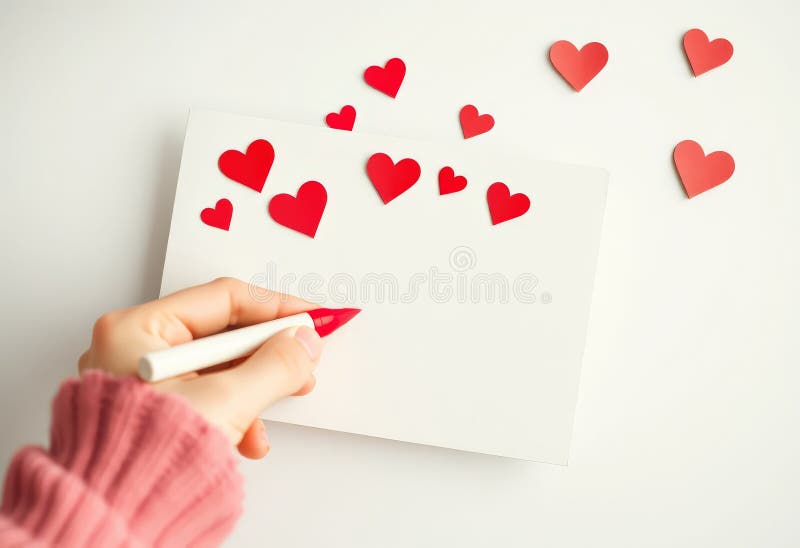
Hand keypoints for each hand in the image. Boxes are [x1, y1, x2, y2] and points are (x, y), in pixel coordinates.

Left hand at [78, 277, 322, 458]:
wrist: (120, 516)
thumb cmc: (145, 460)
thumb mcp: (226, 401)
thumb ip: (274, 365)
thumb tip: (302, 344)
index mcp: (135, 330)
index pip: (222, 298)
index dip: (274, 307)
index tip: (307, 316)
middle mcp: (132, 348)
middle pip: (221, 331)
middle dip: (268, 349)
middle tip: (301, 352)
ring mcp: (141, 380)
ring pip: (218, 365)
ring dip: (257, 383)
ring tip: (283, 395)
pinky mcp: (154, 410)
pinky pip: (205, 391)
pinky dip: (235, 407)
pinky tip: (250, 434)